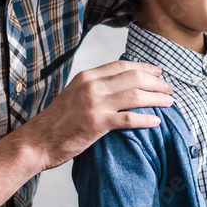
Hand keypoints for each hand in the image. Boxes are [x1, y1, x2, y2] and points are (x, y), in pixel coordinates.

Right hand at [17, 60, 172, 172]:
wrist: (38, 141)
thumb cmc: (56, 122)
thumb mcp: (74, 95)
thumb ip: (94, 88)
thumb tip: (117, 86)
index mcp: (87, 76)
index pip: (122, 65)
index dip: (144, 67)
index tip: (158, 72)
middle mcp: (92, 86)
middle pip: (134, 77)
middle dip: (156, 82)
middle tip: (169, 89)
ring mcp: (95, 104)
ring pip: (136, 96)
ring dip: (157, 99)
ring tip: (169, 103)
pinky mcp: (98, 123)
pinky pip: (130, 119)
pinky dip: (146, 119)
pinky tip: (157, 122)